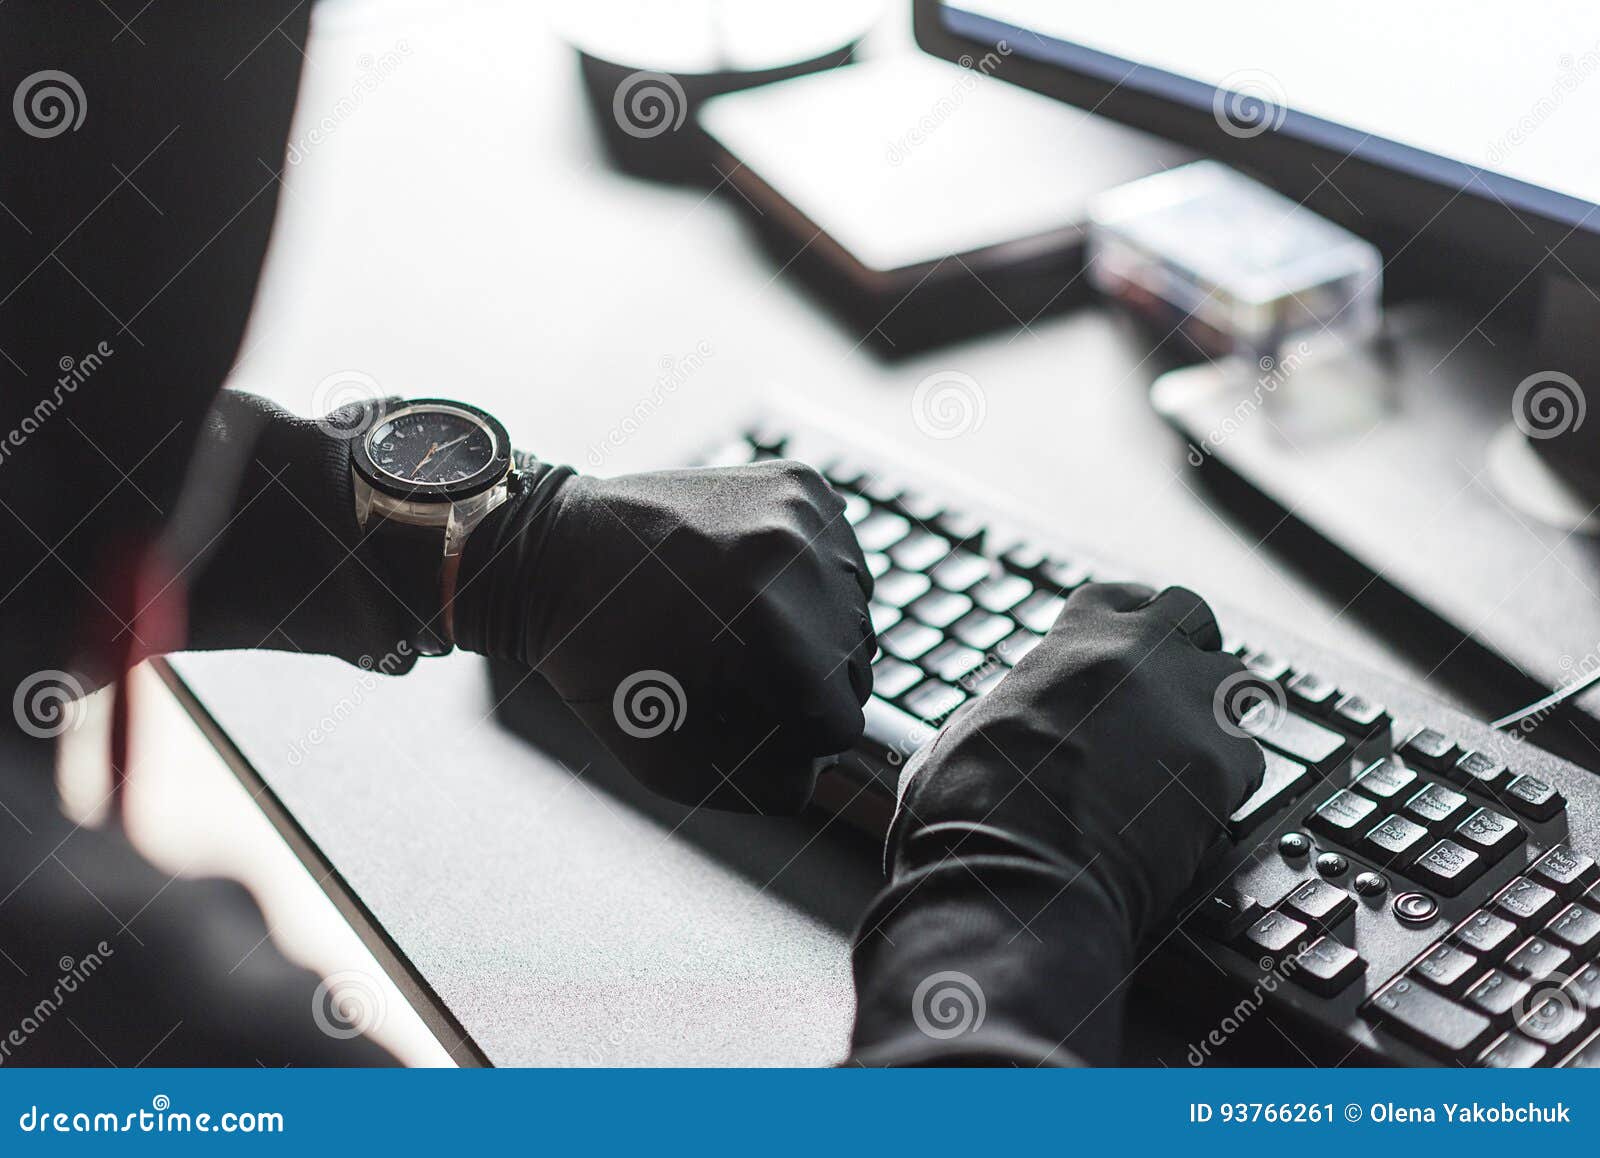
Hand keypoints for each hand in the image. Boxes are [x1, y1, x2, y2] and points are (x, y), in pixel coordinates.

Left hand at [454, 458, 873, 812]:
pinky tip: (750, 584)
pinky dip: (809, 583)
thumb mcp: (669, 761)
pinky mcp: (799, 482)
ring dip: (810, 635)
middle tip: (731, 669)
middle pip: (856, 667)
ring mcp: (802, 510)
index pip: (840, 721)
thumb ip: (764, 788)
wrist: (556, 553)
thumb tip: (825, 768)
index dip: (790, 735)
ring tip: (737, 625)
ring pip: (856, 613)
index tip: (738, 713)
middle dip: (801, 685)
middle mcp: (796, 557)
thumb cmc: (600, 658)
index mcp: (768, 625)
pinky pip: (841, 561)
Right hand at [887, 582, 1263, 941]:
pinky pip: (1249, 760)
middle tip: (1181, 691)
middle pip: (1193, 616)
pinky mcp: (1221, 764)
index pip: (1120, 598)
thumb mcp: (961, 735)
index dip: (1135, 618)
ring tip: (1193, 759)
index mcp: (1069, 643)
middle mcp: (1135, 656)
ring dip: (1217, 714)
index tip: (1141, 637)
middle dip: (1191, 650)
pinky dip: (1227, 785)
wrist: (1015, 875)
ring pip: (1236, 682)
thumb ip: (1000, 710)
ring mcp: (1185, 704)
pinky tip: (1197, 815)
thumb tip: (997, 722)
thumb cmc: (970, 814)